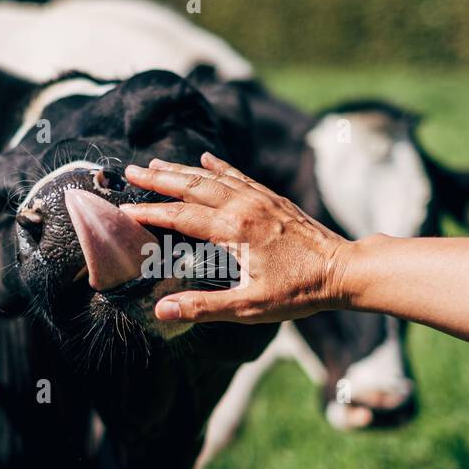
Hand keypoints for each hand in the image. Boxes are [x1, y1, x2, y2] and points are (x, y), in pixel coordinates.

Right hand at [121, 152, 353, 322]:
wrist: (344, 270)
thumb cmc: (299, 292)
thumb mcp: (249, 307)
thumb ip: (204, 307)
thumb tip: (162, 310)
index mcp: (234, 231)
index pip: (181, 217)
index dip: (150, 213)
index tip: (124, 210)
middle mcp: (244, 206)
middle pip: (192, 186)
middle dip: (159, 179)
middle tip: (131, 171)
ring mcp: (259, 198)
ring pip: (213, 176)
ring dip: (182, 169)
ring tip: (156, 163)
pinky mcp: (273, 198)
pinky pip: (239, 175)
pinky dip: (219, 166)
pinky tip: (206, 158)